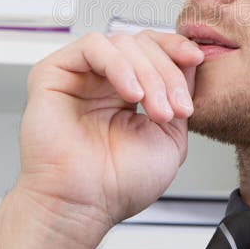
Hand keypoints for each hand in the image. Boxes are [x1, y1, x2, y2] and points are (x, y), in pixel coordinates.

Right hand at [16, 30, 204, 227]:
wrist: (84, 205)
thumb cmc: (119, 183)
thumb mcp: (171, 135)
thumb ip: (179, 94)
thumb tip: (189, 59)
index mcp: (127, 91)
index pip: (154, 50)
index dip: (176, 49)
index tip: (196, 58)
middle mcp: (102, 80)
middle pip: (143, 44)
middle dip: (166, 73)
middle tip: (173, 109)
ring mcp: (78, 75)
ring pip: (122, 42)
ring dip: (148, 73)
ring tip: (155, 109)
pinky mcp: (53, 72)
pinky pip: (92, 46)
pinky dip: (119, 65)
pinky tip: (130, 94)